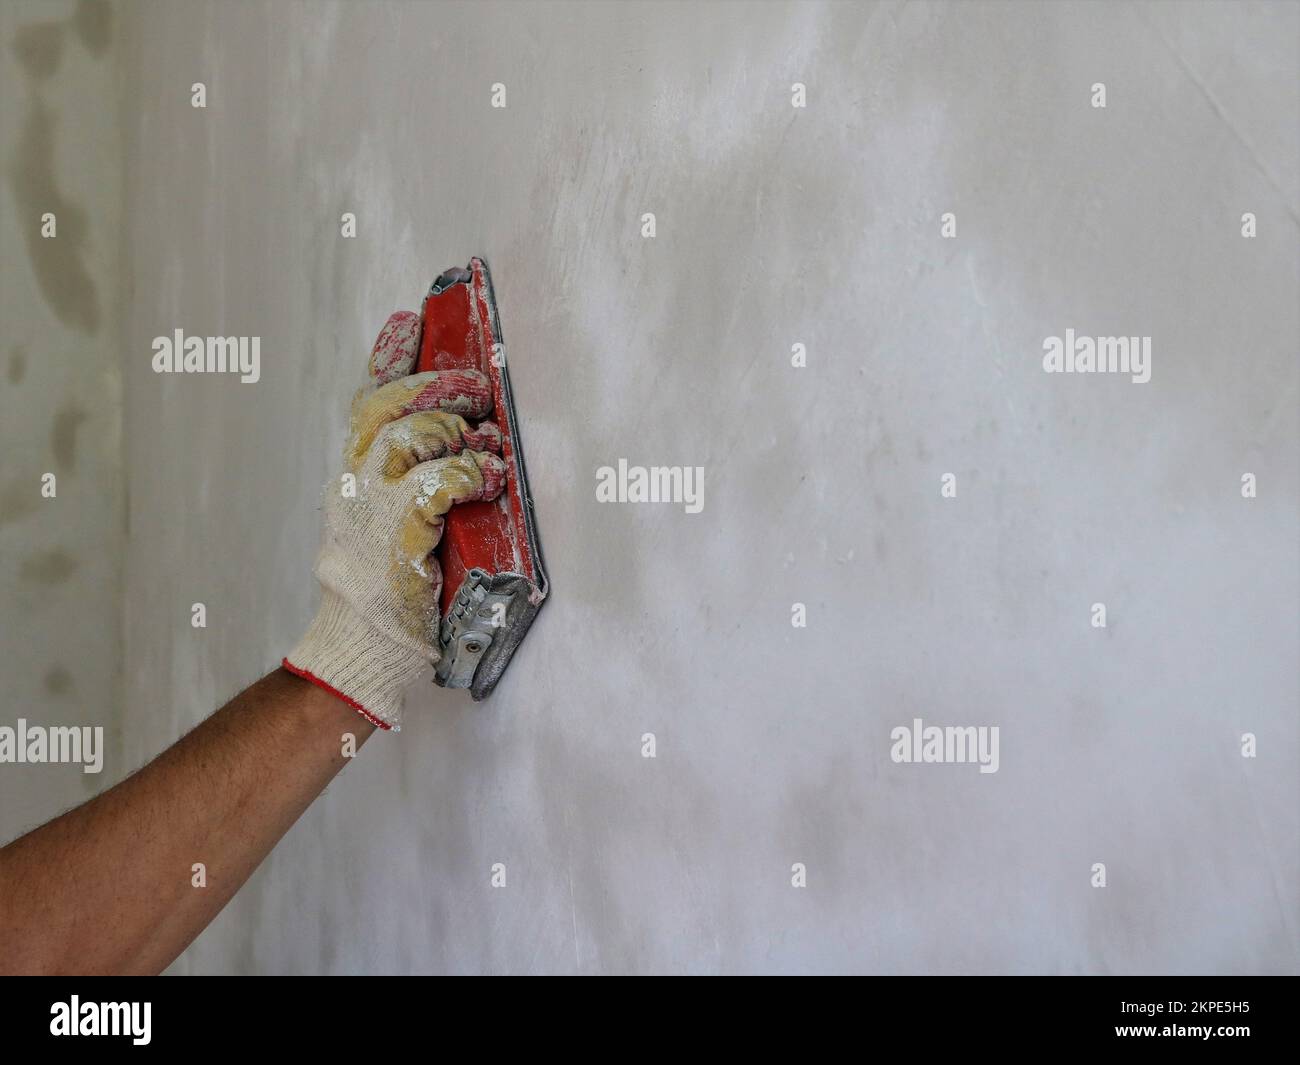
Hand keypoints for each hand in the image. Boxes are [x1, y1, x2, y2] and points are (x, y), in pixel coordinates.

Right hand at [285, 311, 505, 728]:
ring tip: (489, 440)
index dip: (386, 357)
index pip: (364, 403)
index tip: (408, 320)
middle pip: (386, 406)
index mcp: (353, 478)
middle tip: (477, 385)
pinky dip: (471, 473)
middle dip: (436, 385)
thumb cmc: (385, 595)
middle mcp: (354, 486)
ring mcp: (370, 511)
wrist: (360, 651)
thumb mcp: (392, 525)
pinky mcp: (396, 538)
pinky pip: (436, 484)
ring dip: (457, 429)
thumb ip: (413, 483)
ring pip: (408, 436)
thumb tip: (468, 445)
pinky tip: (492, 477)